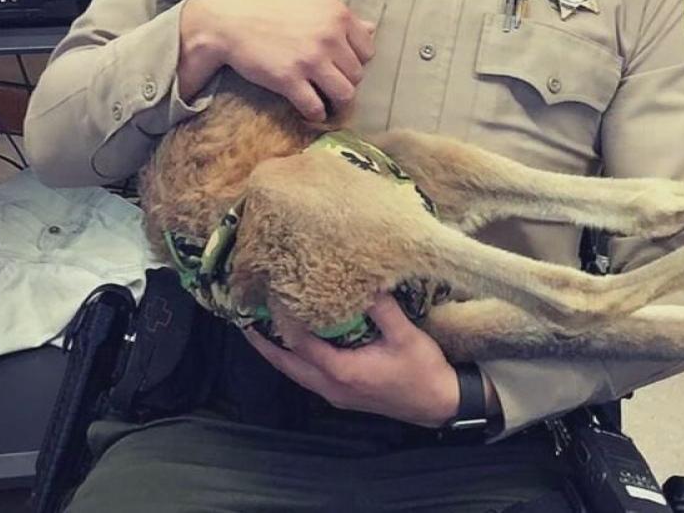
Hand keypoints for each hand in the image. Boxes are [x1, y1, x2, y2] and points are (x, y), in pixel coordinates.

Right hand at [178, 0, 376, 121]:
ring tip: (325, 98)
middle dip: (344, 80)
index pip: (367, 50)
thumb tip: (371, 28)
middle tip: (329, 81)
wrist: (227, 17)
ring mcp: (310, 60)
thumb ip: (339, 14)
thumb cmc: (266, 3)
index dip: (355, 59)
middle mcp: (329, 37)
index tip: (341, 64)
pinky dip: (315, 113)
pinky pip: (315, 107)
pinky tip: (310, 110)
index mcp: (337, 14)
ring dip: (336, 100)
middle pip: (357, 74)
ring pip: (344, 94)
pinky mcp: (289, 81)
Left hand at [242, 294, 472, 427]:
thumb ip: (381, 308)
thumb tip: (364, 281)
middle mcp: (331, 386)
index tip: (270, 297)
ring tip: (260, 331)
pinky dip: (295, 360)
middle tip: (244, 320)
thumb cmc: (423, 371)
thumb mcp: (405, 335)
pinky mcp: (342, 396)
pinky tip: (294, 346)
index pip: (300, 343)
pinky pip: (308, 376)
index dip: (283, 320)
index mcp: (341, 371)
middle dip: (264, 343)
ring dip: (277, 353)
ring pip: (295, 373)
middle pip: (286, 364)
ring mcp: (335, 394)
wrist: (438, 404)